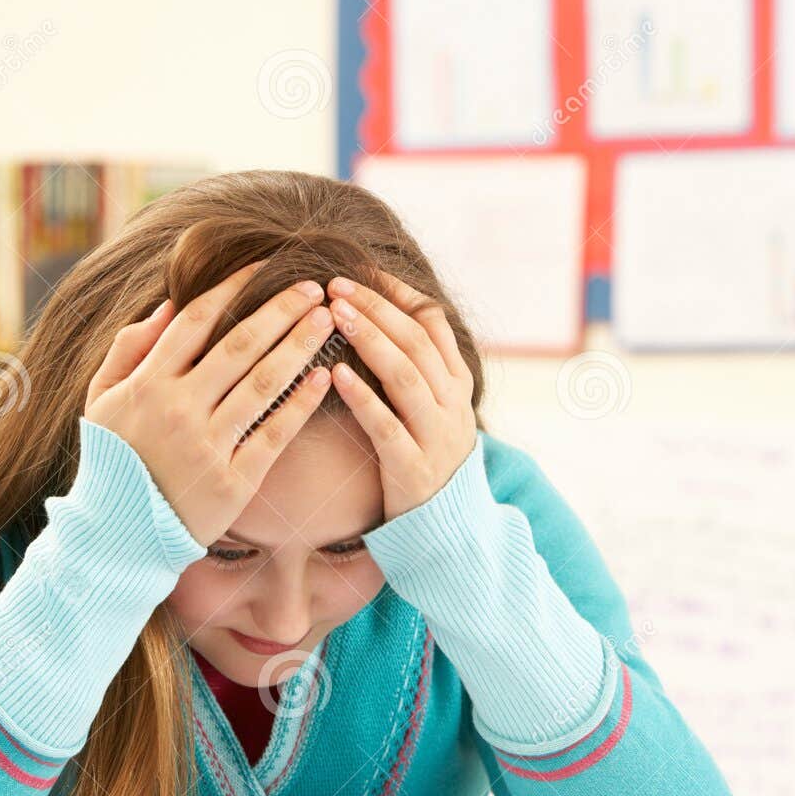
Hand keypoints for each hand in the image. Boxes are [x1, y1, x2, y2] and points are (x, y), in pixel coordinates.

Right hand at [84, 262, 334, 545]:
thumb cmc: (112, 459)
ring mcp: (208, 445)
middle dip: (281, 310)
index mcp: (148, 382)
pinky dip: (301, 404)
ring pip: (263, 384)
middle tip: (315, 286)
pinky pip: (274, 434)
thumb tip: (169, 304)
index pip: (197, 319)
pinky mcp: (233, 481)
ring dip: (300, 347)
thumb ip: (129, 348)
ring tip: (328, 320)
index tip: (266, 264)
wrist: (117, 534)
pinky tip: (325, 378)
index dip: (235, 286)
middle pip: (240, 345)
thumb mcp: (101, 399)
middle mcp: (179, 408)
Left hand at [326, 272, 477, 519]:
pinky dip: (363, 397)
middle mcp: (453, 405)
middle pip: (417, 342)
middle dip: (377, 308)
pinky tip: (336, 374)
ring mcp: (437, 436)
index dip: (398, 292)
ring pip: (407, 376)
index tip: (362, 269)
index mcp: (458, 384)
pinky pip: (388, 426)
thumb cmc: (425, 456)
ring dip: (371, 340)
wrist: (447, 526)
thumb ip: (415, 366)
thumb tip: (377, 312)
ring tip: (336, 315)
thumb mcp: (433, 408)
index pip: (434, 322)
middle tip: (337, 285)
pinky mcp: (414, 469)